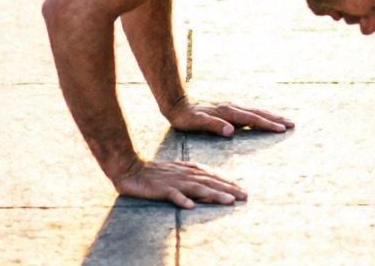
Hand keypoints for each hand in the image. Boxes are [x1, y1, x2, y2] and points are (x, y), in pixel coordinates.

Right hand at [109, 156, 248, 209]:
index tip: (243, 191)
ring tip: (228, 201)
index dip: (228, 183)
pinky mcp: (161, 189)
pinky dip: (182, 200)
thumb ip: (194, 174)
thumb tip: (212, 179)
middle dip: (228, 189)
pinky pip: (173, 195)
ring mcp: (173, 181)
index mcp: (189, 170)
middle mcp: (184, 175)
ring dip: (213, 194)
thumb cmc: (156, 172)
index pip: (212, 176)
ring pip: (197, 188)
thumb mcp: (178, 170)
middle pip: (210, 182)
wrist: (130, 168)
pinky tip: (190, 206)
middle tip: (244, 196)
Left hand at [166, 98, 292, 139]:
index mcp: (227, 112)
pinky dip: (259, 115)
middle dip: (275, 119)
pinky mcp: (226, 110)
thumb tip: (231, 131)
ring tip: (282, 121)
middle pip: (258, 113)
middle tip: (291, 124)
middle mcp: (231, 108)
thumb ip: (214, 126)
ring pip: (254, 111)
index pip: (252, 119)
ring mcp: (229, 108)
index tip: (282, 128)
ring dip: (270, 116)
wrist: (176, 103)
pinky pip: (248, 113)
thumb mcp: (196, 123)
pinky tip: (261, 119)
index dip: (268, 124)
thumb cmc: (185, 117)